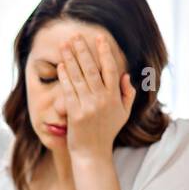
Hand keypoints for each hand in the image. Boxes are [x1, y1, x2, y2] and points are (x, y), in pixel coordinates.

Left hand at [58, 33, 135, 161]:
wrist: (93, 153)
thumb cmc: (107, 132)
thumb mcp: (123, 114)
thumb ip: (127, 94)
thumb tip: (126, 75)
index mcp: (114, 97)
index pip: (110, 69)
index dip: (105, 52)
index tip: (99, 38)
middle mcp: (102, 99)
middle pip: (91, 69)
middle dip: (83, 50)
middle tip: (76, 36)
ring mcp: (88, 106)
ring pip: (78, 77)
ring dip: (71, 58)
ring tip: (65, 45)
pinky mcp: (75, 113)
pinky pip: (68, 90)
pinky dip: (64, 76)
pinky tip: (61, 66)